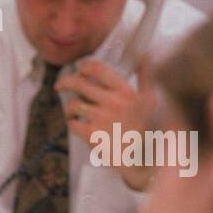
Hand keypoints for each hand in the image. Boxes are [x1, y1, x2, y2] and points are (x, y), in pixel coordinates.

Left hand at [56, 58, 156, 190]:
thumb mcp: (152, 98)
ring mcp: (101, 119)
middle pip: (79, 84)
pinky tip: (77, 125)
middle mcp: (113, 102)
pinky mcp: (93, 136)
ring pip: (74, 104)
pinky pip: (73, 124)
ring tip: (74, 112)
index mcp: (126, 91)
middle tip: (59, 85)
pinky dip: (72, 124)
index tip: (79, 69)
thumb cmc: (149, 127)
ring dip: (71, 107)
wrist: (146, 157)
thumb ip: (146, 76)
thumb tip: (145, 55)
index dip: (84, 66)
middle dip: (65, 82)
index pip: (98, 69)